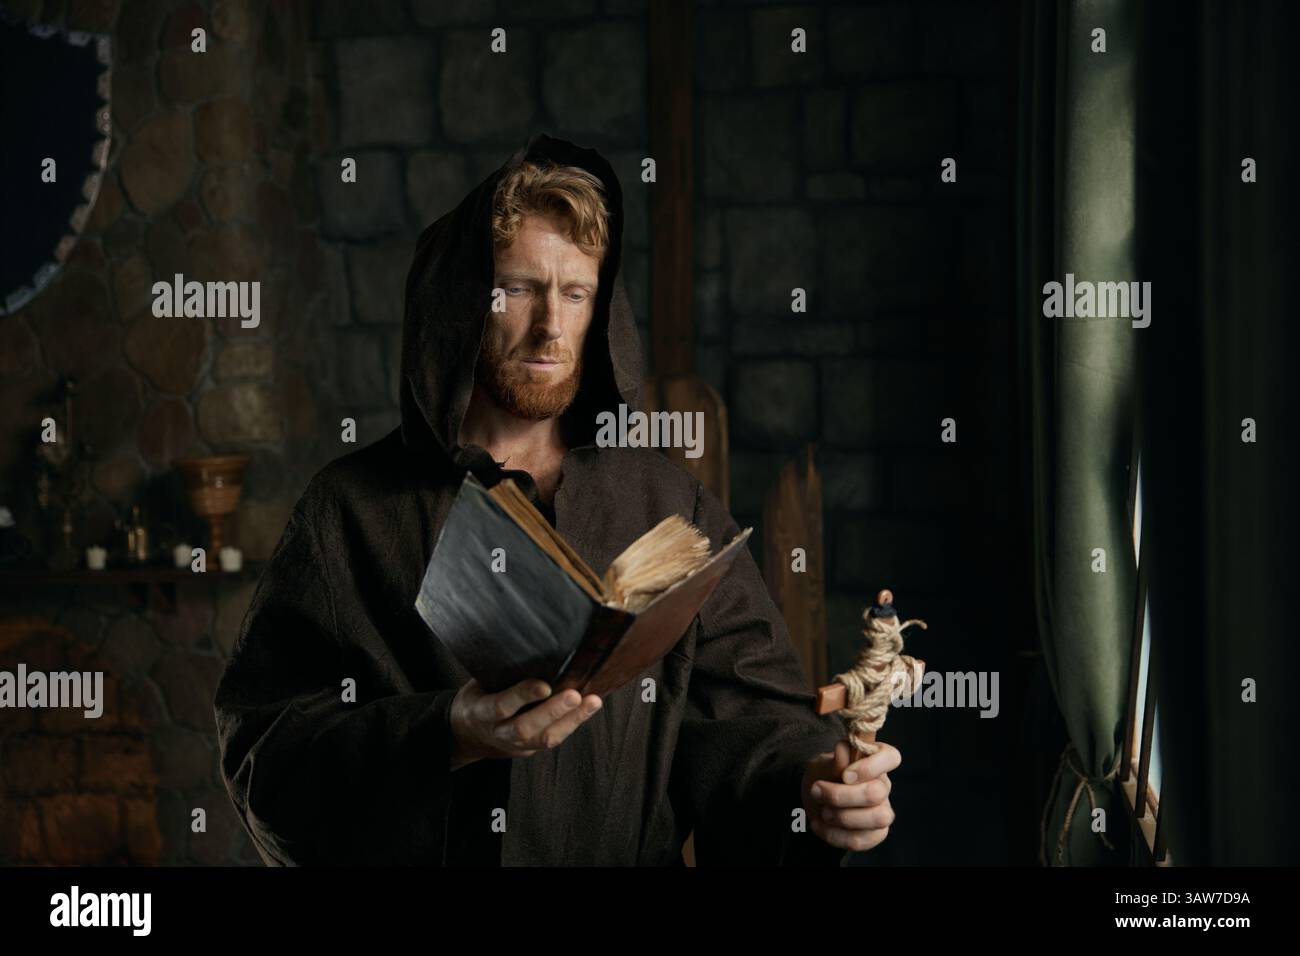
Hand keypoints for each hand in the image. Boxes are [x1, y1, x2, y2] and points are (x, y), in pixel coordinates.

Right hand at [448, 678, 601, 769]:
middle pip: (525, 728)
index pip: (502, 706)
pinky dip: (574, 722)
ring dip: (572, 720)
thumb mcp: (478, 684)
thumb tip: (528, 643)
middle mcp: (499, 733)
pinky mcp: (532, 749)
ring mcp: (517, 745)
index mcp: (481, 713)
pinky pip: (554, 739)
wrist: (468, 735)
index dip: (522, 697)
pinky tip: (590, 707)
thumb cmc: (478, 698)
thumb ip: (499, 673)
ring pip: (545, 738)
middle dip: (552, 712)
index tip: (544, 685)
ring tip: (593, 702)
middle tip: (575, 695)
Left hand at [802, 740, 899, 851]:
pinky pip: (861, 840)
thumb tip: (843, 750)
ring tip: (822, 811)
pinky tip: (818, 825)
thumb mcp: (823, 764)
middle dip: (841, 795)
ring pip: (876, 819)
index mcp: (876, 761)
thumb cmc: (824, 776)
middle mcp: (883, 786)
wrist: (815, 799)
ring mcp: (882, 811)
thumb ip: (834, 760)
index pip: (890, 757)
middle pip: (876, 793)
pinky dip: (834, 835)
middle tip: (816, 791)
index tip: (845, 775)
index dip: (870, 767)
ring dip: (841, 817)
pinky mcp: (875, 834)